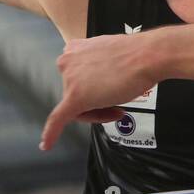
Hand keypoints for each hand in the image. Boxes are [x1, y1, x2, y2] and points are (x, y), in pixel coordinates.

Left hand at [40, 32, 160, 150]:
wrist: (147, 56)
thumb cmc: (137, 55)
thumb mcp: (111, 54)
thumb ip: (99, 66)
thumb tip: (101, 80)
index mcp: (74, 49)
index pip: (79, 77)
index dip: (96, 87)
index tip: (109, 88)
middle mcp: (67, 61)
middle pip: (77, 92)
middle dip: (98, 102)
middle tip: (119, 104)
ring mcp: (70, 79)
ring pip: (78, 107)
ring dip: (99, 112)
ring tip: (119, 108)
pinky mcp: (74, 99)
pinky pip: (58, 119)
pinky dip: (52, 133)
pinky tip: (46, 145)